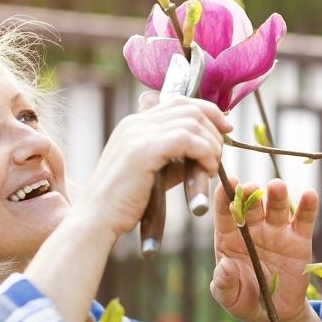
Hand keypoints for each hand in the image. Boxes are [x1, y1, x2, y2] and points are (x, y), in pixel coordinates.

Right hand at [70, 93, 230, 240]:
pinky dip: (205, 152)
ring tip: (212, 166)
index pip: (178, 101)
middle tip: (220, 153)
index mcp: (133, 124)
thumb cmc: (123, 204)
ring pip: (192, 121)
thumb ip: (174, 159)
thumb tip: (203, 152)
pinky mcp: (144, 149)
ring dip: (211, 144)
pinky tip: (207, 170)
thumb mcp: (152, 174)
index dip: (208, 111)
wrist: (96, 220)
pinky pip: (187, 139)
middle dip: (214, 128)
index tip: (225, 128)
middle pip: (189, 107)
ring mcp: (137, 133)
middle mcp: (134, 122)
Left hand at [210, 178, 318, 321]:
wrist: (276, 313)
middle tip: (251, 188)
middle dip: (251, 195)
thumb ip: (224, 282)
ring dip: (277, 195)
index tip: (225, 184)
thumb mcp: (229, 296)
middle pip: (251, 207)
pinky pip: (304, 220)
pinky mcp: (299, 240)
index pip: (225, 215)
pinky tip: (309, 196)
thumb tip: (224, 265)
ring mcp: (277, 232)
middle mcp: (253, 230)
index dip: (223, 198)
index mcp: (230, 239)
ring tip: (276, 186)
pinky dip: (307, 207)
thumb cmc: (244, 300)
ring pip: (276, 208)